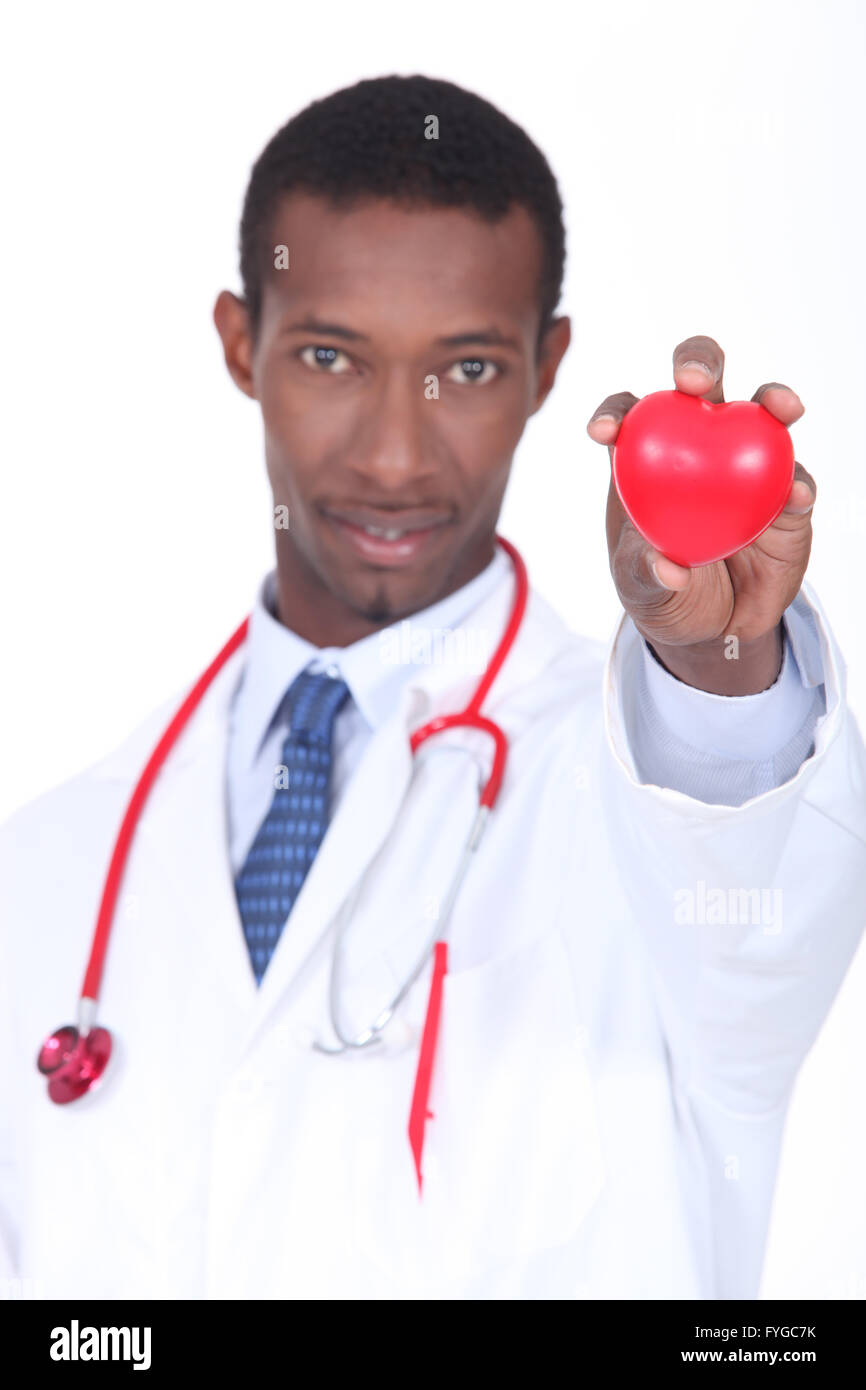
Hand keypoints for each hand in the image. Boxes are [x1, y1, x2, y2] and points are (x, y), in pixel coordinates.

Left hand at [586, 335, 815, 694]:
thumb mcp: (642, 590)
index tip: (604, 431)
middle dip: (698, 364)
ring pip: (762, 413)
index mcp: (646, 458)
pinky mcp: (786, 495)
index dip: (615, 412)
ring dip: (773, 399)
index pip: (628, 418)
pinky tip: (796, 495)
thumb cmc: (663, 592)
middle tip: (695, 381)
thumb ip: (646, 575)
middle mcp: (698, 445)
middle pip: (701, 384)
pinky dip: (798, 483)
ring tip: (780, 407)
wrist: (714, 625)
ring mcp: (747, 463)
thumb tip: (669, 569)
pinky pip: (795, 481)